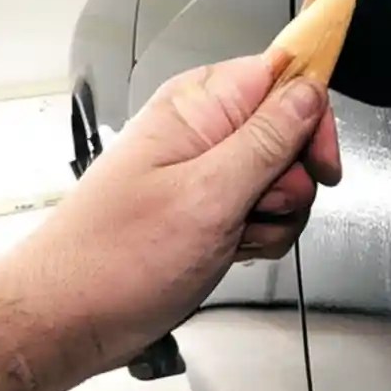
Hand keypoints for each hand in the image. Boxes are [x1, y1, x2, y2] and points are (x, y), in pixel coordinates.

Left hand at [3, 52, 340, 371]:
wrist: (70, 317)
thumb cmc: (111, 258)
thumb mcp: (206, 196)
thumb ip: (265, 140)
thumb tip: (308, 93)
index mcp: (196, 105)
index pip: (282, 73)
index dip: (311, 113)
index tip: (320, 158)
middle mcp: (202, 130)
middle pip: (290, 131)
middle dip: (293, 178)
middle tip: (261, 205)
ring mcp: (207, 171)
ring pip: (283, 177)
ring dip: (277, 215)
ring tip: (236, 234)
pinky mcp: (210, 207)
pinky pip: (264, 210)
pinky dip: (261, 235)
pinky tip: (232, 249)